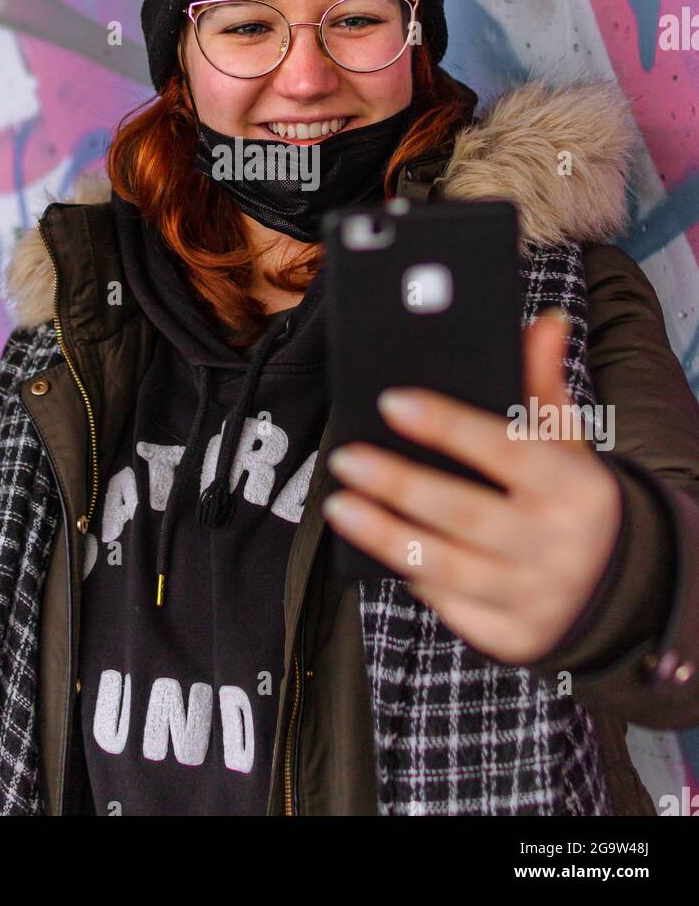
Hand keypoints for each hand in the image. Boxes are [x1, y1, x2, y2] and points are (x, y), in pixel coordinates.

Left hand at [321, 311, 621, 665]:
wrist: (620, 587)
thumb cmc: (574, 499)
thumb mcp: (569, 444)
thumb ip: (544, 385)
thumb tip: (544, 321)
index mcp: (575, 489)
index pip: (504, 449)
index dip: (446, 424)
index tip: (391, 401)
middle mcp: (559, 546)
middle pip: (464, 512)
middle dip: (397, 484)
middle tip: (346, 459)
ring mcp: (536, 598)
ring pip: (446, 567)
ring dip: (385, 535)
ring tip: (339, 505)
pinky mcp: (515, 638)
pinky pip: (452, 607)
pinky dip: (414, 578)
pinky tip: (382, 551)